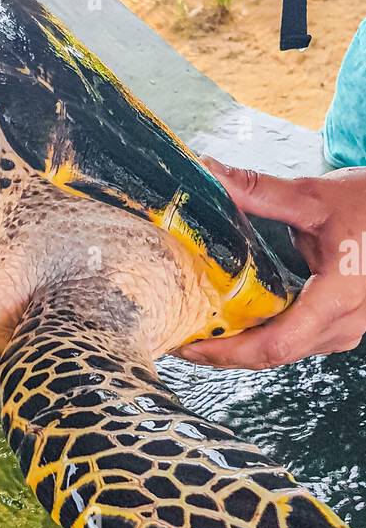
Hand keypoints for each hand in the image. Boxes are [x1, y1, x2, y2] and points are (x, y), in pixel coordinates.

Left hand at [178, 158, 365, 368]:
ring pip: (284, 354)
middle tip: (180, 341)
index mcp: (339, 296)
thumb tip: (211, 171)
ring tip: (199, 333)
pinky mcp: (341, 327)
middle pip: (273, 356)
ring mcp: (346, 330)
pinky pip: (296, 343)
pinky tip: (233, 326)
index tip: (189, 344)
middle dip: (223, 354)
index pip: (275, 343)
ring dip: (241, 349)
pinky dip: (261, 339)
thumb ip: (262, 191)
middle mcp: (345, 323)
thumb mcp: (316, 197)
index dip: (228, 352)